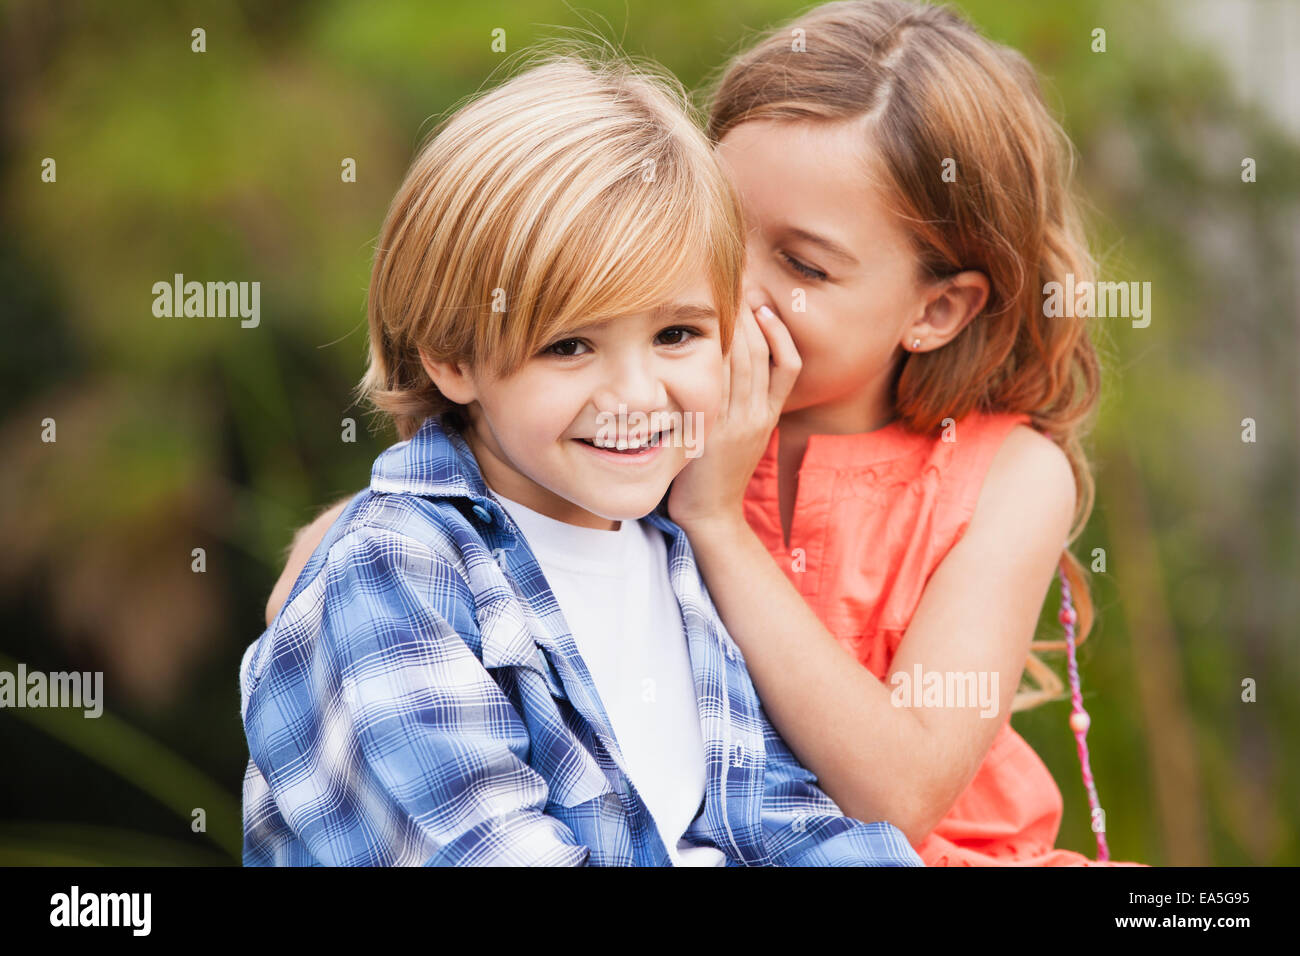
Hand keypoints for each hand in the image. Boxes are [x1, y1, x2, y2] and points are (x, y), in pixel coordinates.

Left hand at [667, 302, 800, 530]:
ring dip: (739, 322)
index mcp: (769, 414)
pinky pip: (725, 381)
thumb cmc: (713, 474)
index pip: (787, 359)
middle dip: (755, 311)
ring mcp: (740, 421)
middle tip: (741, 277)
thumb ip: (740, 404)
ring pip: (750, 360)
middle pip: (768, 350)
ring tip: (727, 290)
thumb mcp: (738, 436)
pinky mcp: (718, 429)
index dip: (776, 327)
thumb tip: (728, 368)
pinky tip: (709, 332)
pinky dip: (721, 352)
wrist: (710, 515)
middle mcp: (760, 414)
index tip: (759, 298)